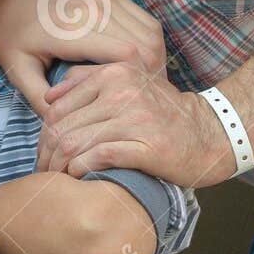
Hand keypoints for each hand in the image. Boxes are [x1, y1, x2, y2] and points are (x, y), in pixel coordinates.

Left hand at [0, 0, 166, 115]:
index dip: (137, 83)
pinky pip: (145, 21)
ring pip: (150, 33)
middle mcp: (93, 8)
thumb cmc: (12, 35)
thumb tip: (64, 127)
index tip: (135, 105)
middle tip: (144, 100)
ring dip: (154, 60)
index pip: (126, 55)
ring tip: (144, 85)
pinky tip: (140, 64)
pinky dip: (150, 43)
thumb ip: (38, 97)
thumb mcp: (17, 68)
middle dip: (150, 75)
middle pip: (145, 45)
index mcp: (71, 30)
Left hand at [37, 62, 235, 185]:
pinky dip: (81, 170)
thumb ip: (88, 81)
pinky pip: (98, 157)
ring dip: (59, 166)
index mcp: (113, 74)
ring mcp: (135, 118)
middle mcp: (122, 92)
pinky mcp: (147, 145)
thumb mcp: (128, 82)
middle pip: (62, 127)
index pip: (57, 107)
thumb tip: (48, 96)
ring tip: (57, 179)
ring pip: (75, 142)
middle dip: (46, 154)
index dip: (42, 134)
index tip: (42, 152)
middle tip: (44, 171)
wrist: (211, 133)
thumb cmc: (162, 112)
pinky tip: (78, 177)